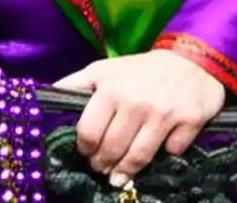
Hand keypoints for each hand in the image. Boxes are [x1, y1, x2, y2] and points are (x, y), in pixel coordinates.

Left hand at [54, 50, 225, 187]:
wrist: (190, 59)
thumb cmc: (138, 69)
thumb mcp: (103, 69)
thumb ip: (75, 83)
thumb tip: (46, 95)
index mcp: (110, 88)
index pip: (89, 131)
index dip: (84, 147)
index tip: (86, 152)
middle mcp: (135, 102)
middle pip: (112, 148)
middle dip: (102, 164)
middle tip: (100, 168)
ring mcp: (163, 113)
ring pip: (139, 156)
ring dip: (126, 171)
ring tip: (117, 177)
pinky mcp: (190, 121)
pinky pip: (172, 151)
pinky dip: (165, 155)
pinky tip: (158, 153)